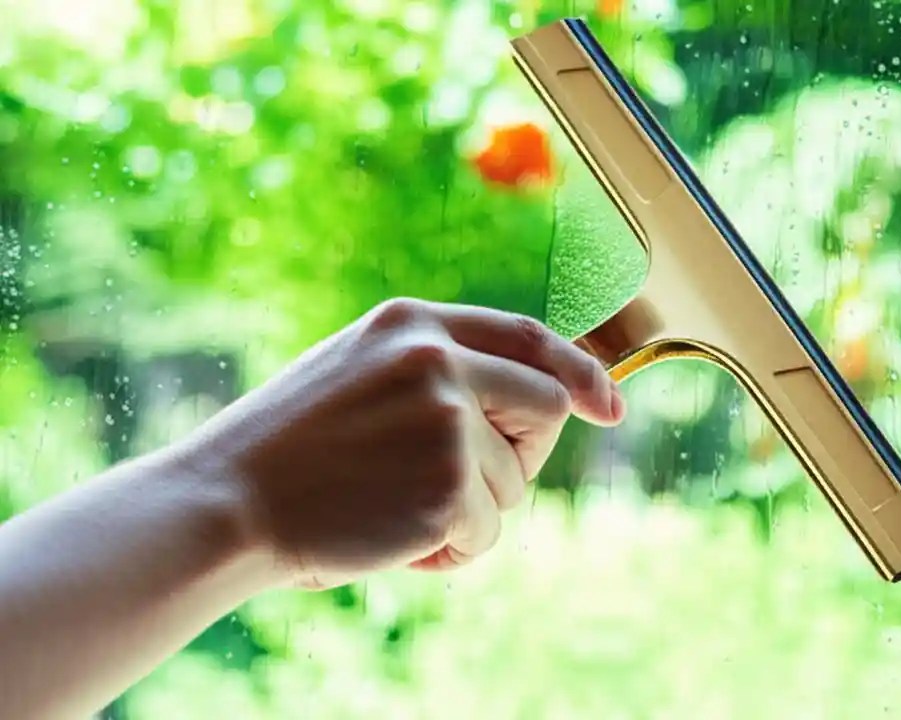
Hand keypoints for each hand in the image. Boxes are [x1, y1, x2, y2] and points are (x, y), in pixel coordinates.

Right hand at [169, 298, 623, 588]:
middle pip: (545, 405)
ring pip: (514, 481)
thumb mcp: (360, 374)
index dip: (579, 371)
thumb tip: (533, 396)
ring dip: (469, 512)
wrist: (224, 505)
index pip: (527, 336)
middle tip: (456, 490)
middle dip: (518, 458)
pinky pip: (487, 531)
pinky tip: (392, 541)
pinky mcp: (449, 481)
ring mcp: (446, 416)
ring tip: (393, 513)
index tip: (609, 405)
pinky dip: (450, 553)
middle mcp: (436, 357)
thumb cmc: (290, 453)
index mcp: (411, 323)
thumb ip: (436, 371)